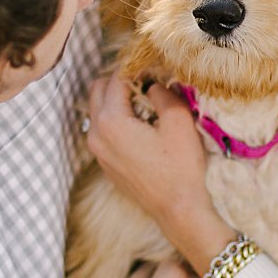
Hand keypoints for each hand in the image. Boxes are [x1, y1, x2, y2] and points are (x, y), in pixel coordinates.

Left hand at [84, 77, 226, 267]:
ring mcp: (97, 151)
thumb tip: (153, 84)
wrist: (177, 209)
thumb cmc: (181, 167)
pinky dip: (116, 120)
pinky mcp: (105, 163)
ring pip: (98, 111)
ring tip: (146, 105)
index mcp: (111, 122)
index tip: (153, 68)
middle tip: (148, 84)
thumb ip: (162, 94)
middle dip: (120, 82)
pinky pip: (103, 130)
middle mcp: (96, 135)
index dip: (135, 69)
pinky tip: (141, 127)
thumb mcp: (179, 122)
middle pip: (98, 91)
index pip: (116, 79)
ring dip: (117, 100)